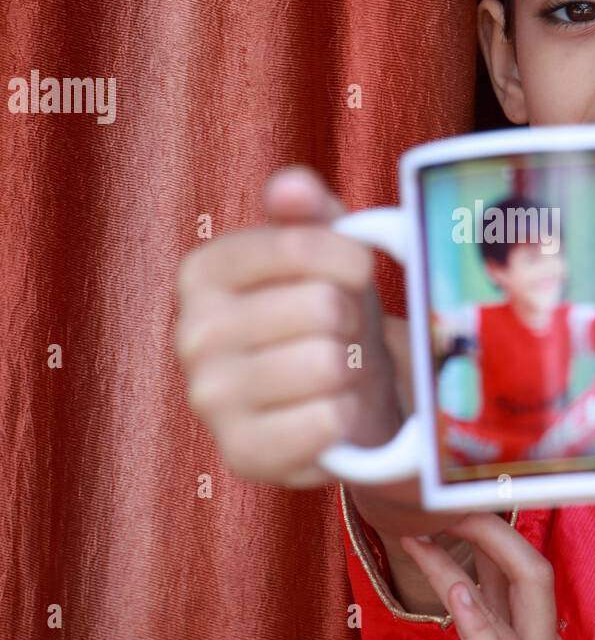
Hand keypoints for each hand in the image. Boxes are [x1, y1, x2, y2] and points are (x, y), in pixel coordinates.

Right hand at [174, 165, 402, 488]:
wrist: (338, 394)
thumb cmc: (329, 311)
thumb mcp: (325, 249)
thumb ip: (308, 210)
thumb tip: (292, 186)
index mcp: (204, 272)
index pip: (299, 245)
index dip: (350, 259)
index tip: (357, 271)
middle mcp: (192, 333)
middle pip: (320, 306)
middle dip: (349, 320)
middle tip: (339, 333)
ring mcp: (210, 399)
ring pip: (328, 364)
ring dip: (352, 370)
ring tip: (336, 372)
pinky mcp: (242, 454)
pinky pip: (327, 423)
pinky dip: (346, 417)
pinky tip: (330, 413)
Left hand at [399, 514, 594, 639]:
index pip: (514, 578)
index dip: (481, 542)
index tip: (449, 511)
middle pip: (522, 571)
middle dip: (482, 531)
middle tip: (441, 499)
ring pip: (508, 605)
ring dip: (464, 566)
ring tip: (428, 531)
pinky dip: (477, 626)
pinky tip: (458, 595)